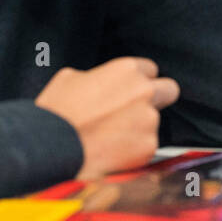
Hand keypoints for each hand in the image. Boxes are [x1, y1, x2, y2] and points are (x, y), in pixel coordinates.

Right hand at [34, 57, 179, 178]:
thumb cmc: (57, 110)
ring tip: (111, 137)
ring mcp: (149, 120)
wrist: (52, 146)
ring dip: (139, 127)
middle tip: (135, 111)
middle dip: (157, 99)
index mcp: (127, 69)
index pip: (151, 69)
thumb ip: (98, 76)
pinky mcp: (149, 147)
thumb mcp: (71, 77)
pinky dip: (134, 150)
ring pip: (154, 122)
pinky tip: (112, 151)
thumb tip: (101, 82)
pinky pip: (147, 146)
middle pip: (169, 90)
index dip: (138, 80)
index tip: (128, 91)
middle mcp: (145, 92)